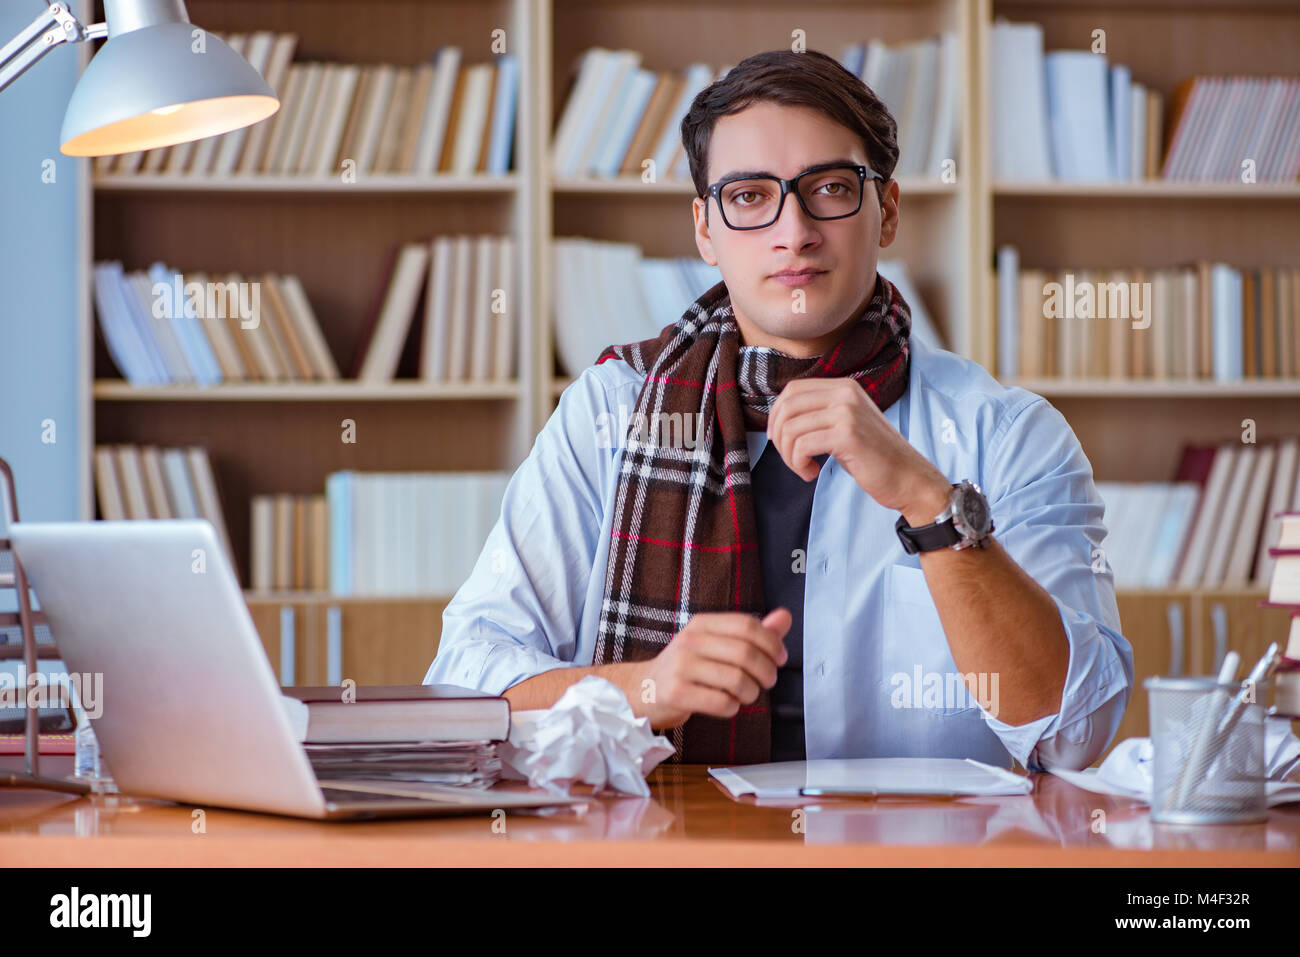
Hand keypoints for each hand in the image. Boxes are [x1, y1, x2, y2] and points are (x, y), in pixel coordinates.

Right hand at [637, 608, 791, 729]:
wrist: (644, 690)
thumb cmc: (686, 668)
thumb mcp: (716, 643)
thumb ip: (752, 632)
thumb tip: (784, 617)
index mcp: (702, 624)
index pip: (747, 625)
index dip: (772, 643)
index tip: (780, 658)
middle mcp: (691, 642)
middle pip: (746, 654)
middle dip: (767, 672)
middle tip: (768, 681)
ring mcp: (682, 668)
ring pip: (737, 680)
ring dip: (751, 693)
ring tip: (747, 694)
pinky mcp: (677, 694)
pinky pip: (721, 703)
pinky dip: (733, 707)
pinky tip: (727, 704)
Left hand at [766, 378, 950, 521]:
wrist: (909, 478)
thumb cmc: (873, 457)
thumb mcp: (845, 425)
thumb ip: (819, 414)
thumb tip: (778, 418)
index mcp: (844, 387)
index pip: (792, 390)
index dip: (776, 415)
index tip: (780, 439)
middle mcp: (845, 393)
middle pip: (787, 407)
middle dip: (778, 436)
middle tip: (790, 458)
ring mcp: (847, 412)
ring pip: (791, 428)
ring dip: (789, 456)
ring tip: (804, 468)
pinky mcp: (847, 435)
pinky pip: (802, 446)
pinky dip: (798, 464)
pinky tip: (812, 473)